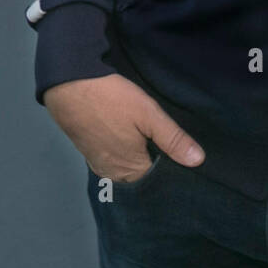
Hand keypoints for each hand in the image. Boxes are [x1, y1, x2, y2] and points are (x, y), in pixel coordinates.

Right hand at [44, 74, 204, 182]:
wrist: (70, 86)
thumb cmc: (112, 100)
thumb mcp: (149, 114)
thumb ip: (173, 139)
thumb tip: (198, 161)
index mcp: (131, 171)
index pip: (160, 181)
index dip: (173, 169)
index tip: (185, 158)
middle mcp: (114, 175)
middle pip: (142, 177)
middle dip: (156, 165)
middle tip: (172, 147)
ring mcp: (99, 165)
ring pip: (127, 169)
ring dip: (140, 159)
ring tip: (154, 142)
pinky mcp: (90, 154)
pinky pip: (114, 161)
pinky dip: (125, 154)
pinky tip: (133, 140)